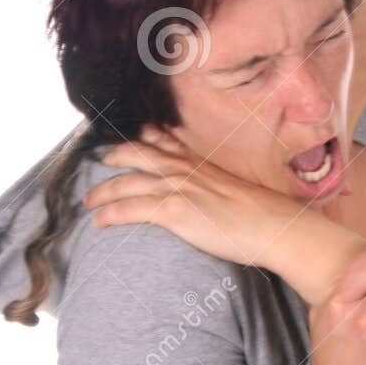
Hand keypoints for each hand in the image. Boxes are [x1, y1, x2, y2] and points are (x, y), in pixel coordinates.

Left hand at [84, 126, 344, 291]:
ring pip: (126, 183)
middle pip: (138, 154)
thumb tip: (215, 198)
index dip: (145, 137)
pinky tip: (99, 221)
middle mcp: (186, 170)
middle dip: (115, 156)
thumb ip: (219, 187)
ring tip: (90, 203)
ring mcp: (179, 188)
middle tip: (102, 163)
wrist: (276, 227)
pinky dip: (110, 214)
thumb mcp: (239, 191)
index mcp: (201, 163)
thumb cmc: (264, 216)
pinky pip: (130, 209)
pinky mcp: (175, 210)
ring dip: (102, 192)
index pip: (167, 140)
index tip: (132, 136)